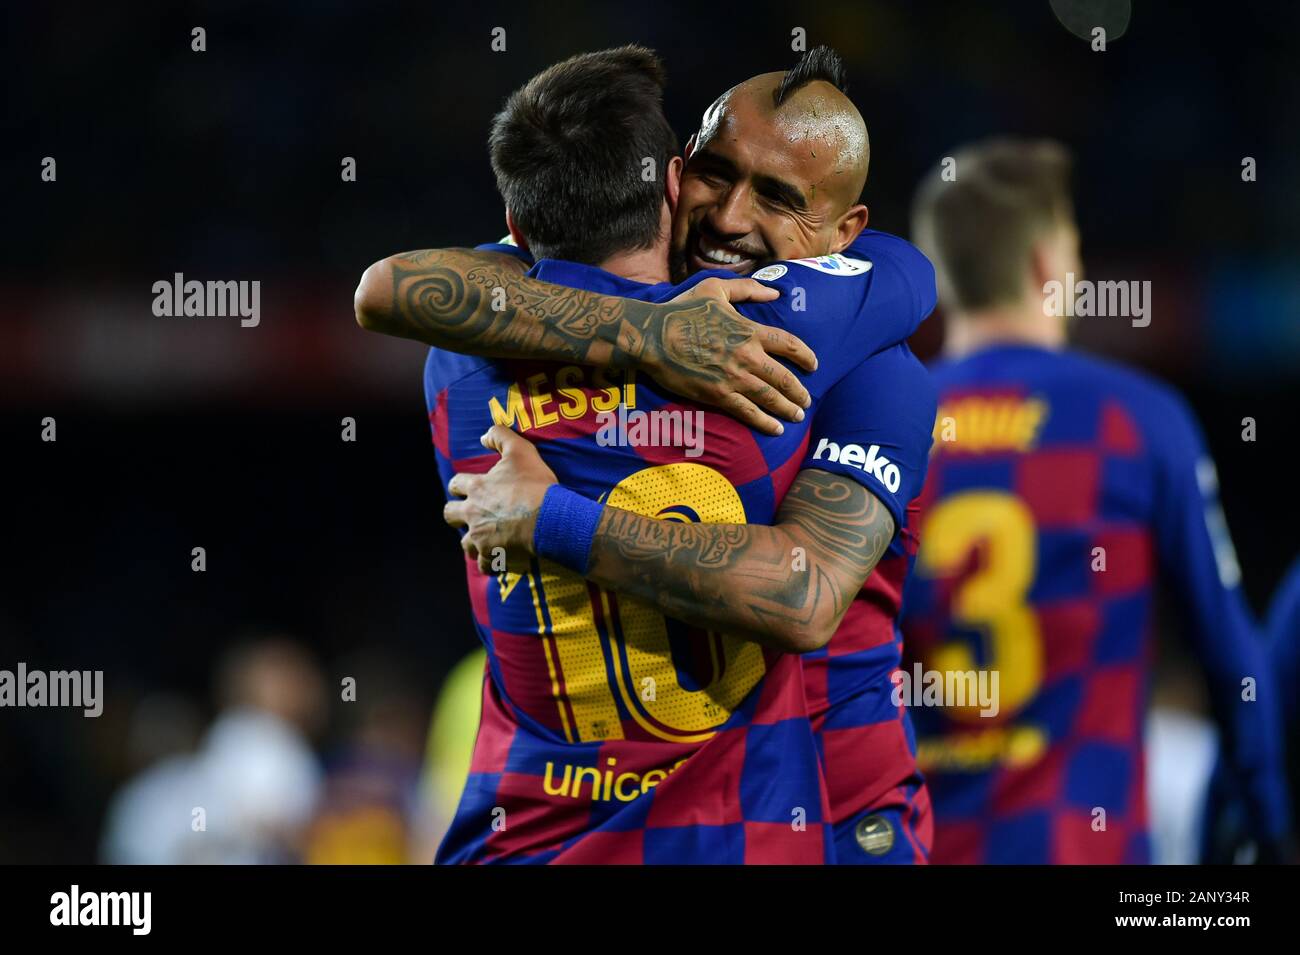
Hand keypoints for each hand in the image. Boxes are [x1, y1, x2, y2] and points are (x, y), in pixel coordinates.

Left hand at [443, 425, 557, 573]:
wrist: (548, 518)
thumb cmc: (535, 484)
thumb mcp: (520, 450)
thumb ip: (500, 436)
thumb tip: (483, 435)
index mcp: (476, 488)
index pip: (455, 484)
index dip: (460, 485)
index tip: (467, 487)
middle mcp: (472, 513)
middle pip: (449, 514)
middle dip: (456, 514)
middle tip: (470, 515)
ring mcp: (480, 537)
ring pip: (464, 544)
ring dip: (472, 542)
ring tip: (483, 541)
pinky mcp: (492, 555)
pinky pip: (483, 565)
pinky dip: (489, 563)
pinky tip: (497, 561)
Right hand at [642, 277, 817, 435]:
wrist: (654, 337)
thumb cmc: (682, 311)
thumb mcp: (716, 289)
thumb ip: (748, 290)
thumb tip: (775, 293)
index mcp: (749, 331)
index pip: (789, 345)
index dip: (806, 356)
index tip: (814, 365)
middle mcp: (747, 356)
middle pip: (784, 377)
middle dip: (799, 391)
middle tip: (807, 400)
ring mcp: (734, 378)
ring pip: (770, 398)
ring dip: (788, 408)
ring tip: (798, 416)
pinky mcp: (718, 395)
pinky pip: (748, 412)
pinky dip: (765, 422)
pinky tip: (776, 429)